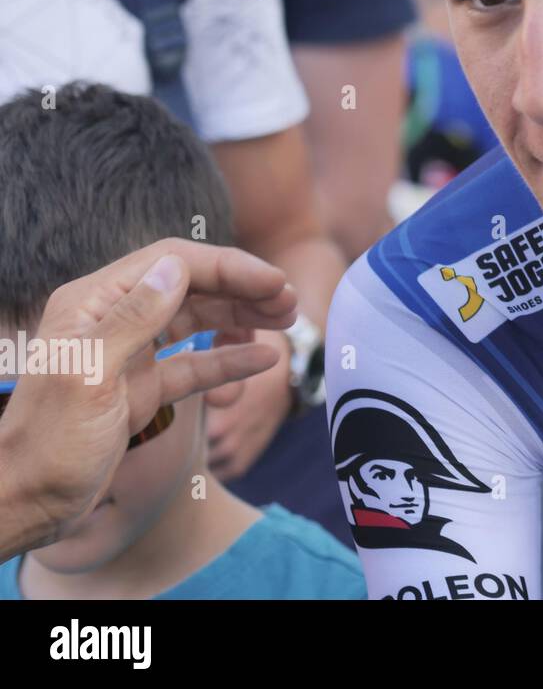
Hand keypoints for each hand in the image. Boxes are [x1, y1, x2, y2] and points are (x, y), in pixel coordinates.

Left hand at [0, 239, 295, 559]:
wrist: (26, 504)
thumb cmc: (48, 444)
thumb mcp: (89, 376)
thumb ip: (133, 318)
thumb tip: (177, 267)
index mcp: (93, 303)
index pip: (173, 262)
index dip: (228, 267)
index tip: (274, 282)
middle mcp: (113, 319)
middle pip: (191, 286)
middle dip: (243, 288)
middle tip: (290, 302)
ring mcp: (131, 353)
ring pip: (197, 319)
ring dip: (242, 316)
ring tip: (284, 322)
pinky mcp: (143, 388)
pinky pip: (196, 363)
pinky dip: (230, 358)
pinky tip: (262, 358)